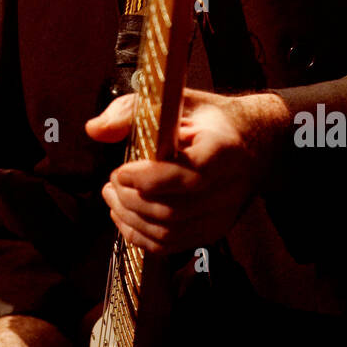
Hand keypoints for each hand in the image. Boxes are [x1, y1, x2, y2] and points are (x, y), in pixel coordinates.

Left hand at [86, 87, 289, 253]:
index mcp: (224, 150)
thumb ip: (131, 111)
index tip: (120, 170)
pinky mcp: (212, 232)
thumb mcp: (174, 101)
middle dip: (131, 200)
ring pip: (169, 233)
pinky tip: (124, 215)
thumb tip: (95, 130)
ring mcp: (222, 216)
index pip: (189, 177)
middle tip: (111, 182)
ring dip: (130, 219)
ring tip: (112, 196)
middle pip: (173, 210)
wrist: (252, 143)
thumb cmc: (206, 119)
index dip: (148, 179)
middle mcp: (229, 189)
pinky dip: (139, 235)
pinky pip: (170, 246)